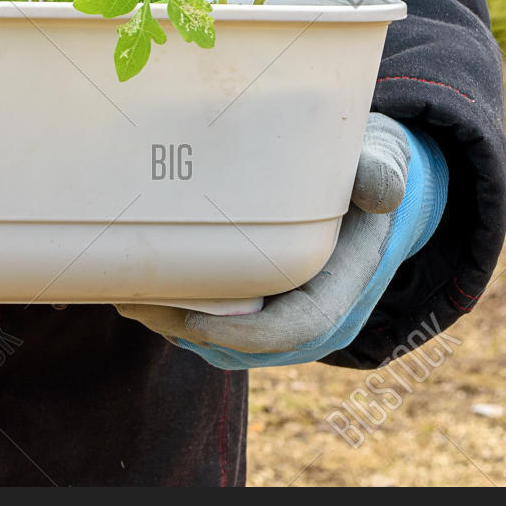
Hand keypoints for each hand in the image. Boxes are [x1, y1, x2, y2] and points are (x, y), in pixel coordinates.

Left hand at [116, 113, 448, 368]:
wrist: (368, 180)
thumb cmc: (366, 167)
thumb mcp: (381, 162)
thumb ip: (380, 173)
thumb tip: (379, 189)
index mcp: (345, 284)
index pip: (295, 329)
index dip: (243, 333)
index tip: (191, 321)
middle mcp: (317, 311)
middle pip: (247, 344)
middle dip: (187, 329)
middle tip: (132, 299)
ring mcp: (287, 313)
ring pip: (226, 340)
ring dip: (174, 324)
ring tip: (124, 294)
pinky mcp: (264, 304)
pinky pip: (220, 323)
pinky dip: (181, 313)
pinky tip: (141, 287)